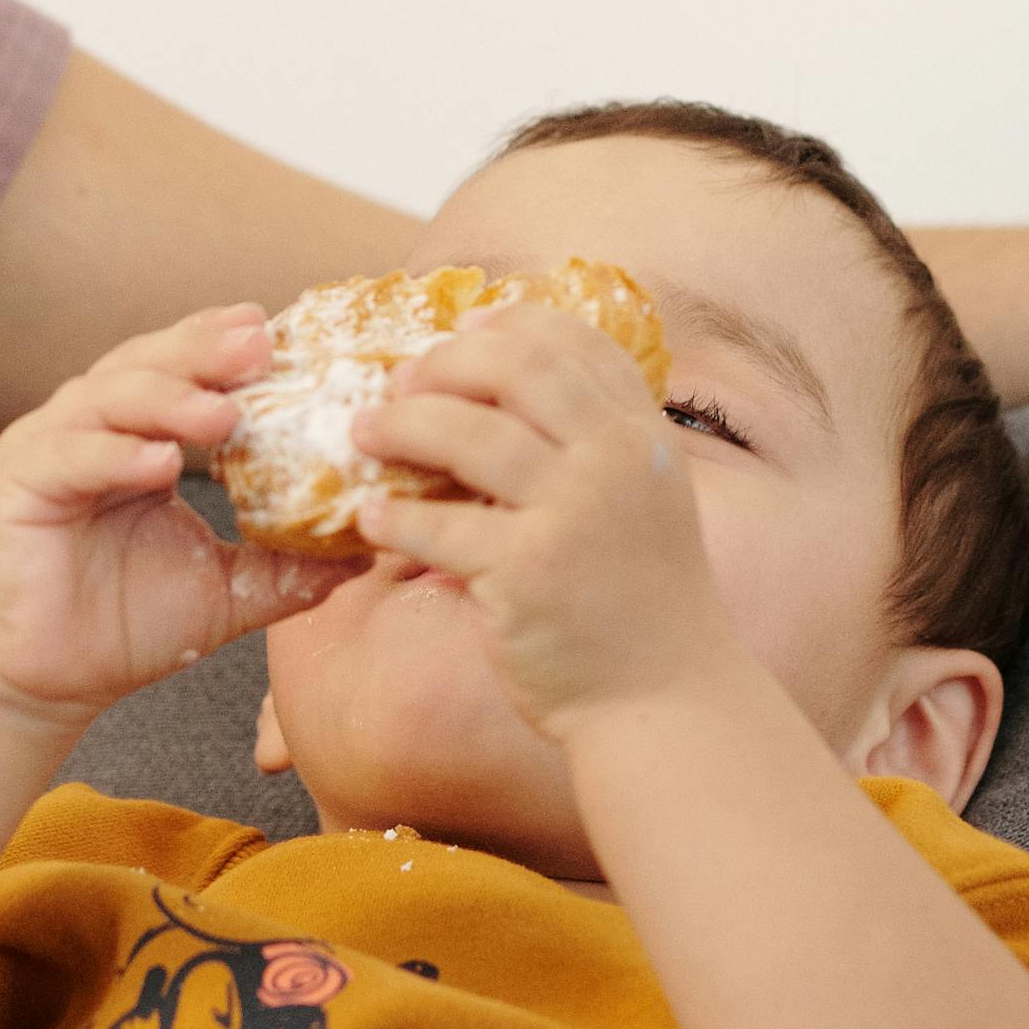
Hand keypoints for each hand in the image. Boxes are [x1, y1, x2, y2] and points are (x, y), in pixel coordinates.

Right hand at [0, 308, 359, 731]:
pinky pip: (68, 457)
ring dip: (168, 398)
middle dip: (206, 351)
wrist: (44, 683)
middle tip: (261, 344)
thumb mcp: (224, 591)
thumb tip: (366, 553)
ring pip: (108, 397)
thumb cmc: (123, 626)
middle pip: (149, 364)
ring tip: (222, 413)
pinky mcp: (13, 485)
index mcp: (138, 433)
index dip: (228, 348)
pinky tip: (158, 462)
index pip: (185, 370)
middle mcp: (91, 425)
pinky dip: (113, 453)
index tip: (285, 337)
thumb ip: (287, 567)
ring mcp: (47, 448)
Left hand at [349, 303, 752, 738]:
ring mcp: (572, 512)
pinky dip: (393, 519)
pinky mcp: (528, 571)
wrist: (665, 704)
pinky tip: (370, 520)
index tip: (457, 330)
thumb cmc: (642, 609)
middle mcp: (614, 459)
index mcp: (643, 437)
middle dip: (442, 363)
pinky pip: (438, 526)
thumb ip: (593, 450)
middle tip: (397, 383)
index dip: (507, 324)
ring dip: (400, 424)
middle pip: (515, 366)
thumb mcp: (643, 506)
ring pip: (467, 433)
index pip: (574, 341)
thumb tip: (503, 403)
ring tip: (363, 433)